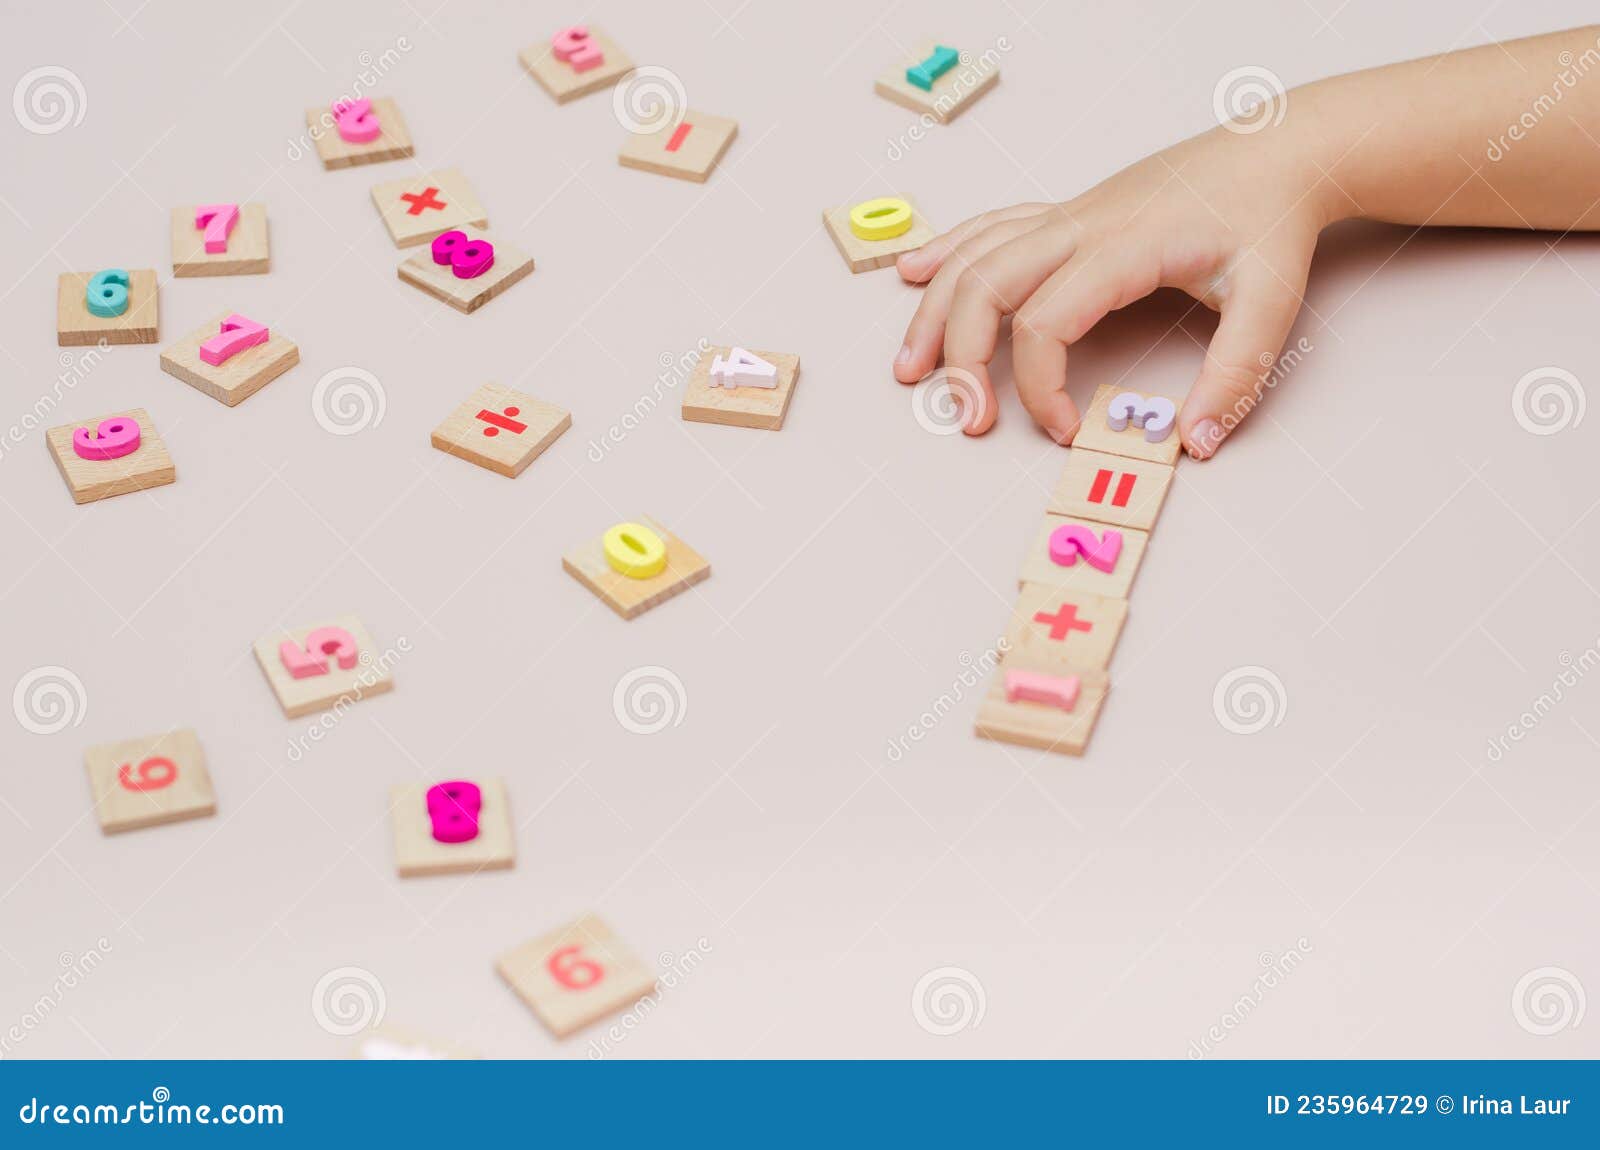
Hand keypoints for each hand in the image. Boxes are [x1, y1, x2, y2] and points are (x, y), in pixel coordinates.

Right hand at [890, 120, 1329, 458]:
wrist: (1279, 149)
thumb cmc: (1269, 218)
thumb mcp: (1271, 301)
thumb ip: (1235, 375)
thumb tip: (1196, 442)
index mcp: (1124, 246)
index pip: (1046, 322)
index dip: (1041, 389)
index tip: (1066, 430)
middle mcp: (1082, 224)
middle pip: (986, 284)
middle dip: (961, 355)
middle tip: (967, 416)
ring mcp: (1069, 214)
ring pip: (974, 255)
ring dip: (934, 310)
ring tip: (910, 366)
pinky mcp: (1068, 213)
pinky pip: (990, 227)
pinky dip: (946, 251)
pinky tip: (912, 272)